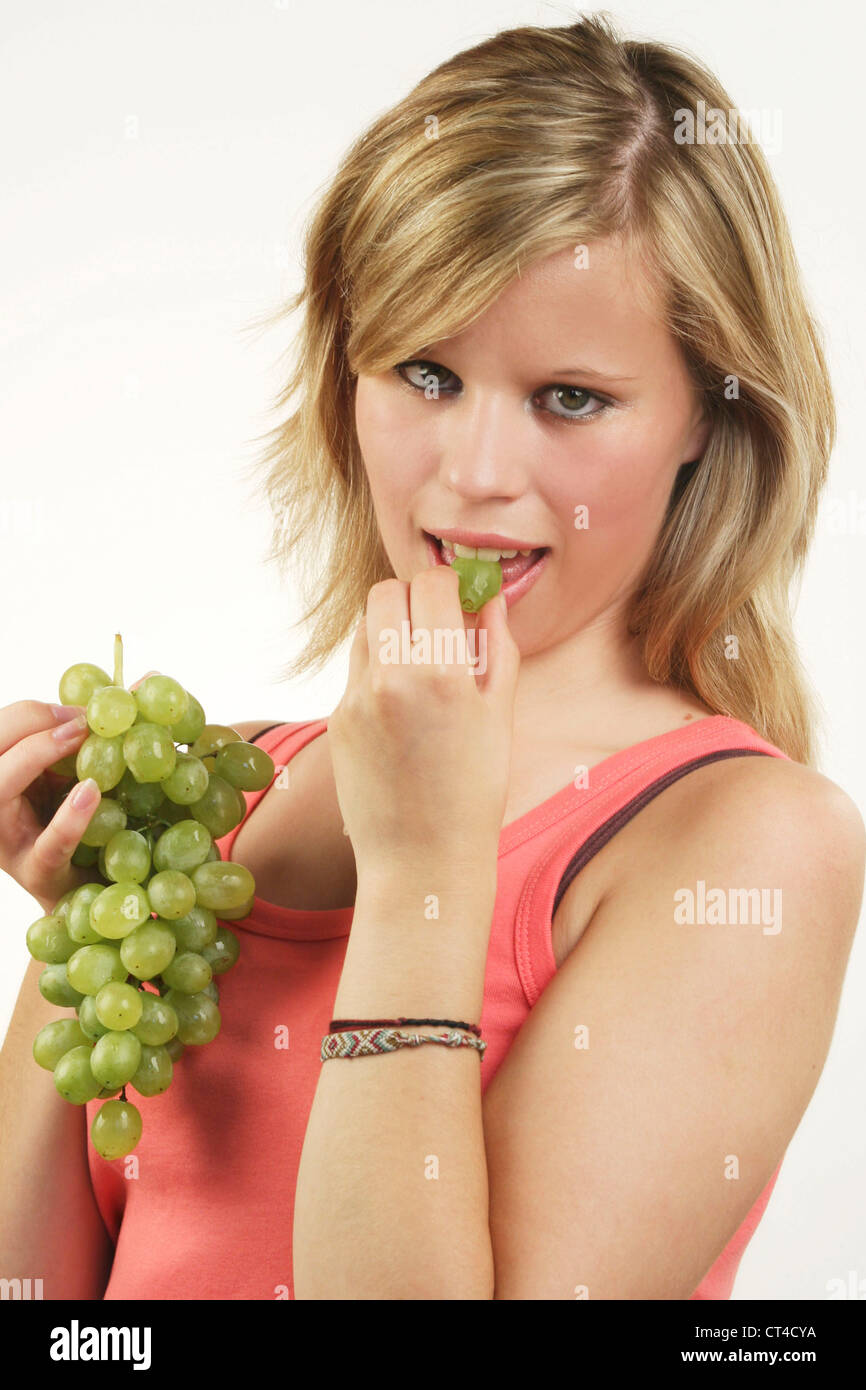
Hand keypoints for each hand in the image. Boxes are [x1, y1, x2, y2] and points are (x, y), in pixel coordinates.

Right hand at [0, 672, 157, 913]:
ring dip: (35, 755)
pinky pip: (48, 844)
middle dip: (27, 724)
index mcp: (8, 777)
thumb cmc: (94, 825)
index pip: (1, 730)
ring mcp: (11, 842)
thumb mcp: (90, 774)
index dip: (35, 712)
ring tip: (79, 739)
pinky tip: (91, 793)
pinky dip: (69, 817)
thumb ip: (106, 734)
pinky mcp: (39, 873)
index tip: (82, 710)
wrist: (102, 892)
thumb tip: (149, 680)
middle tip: (77, 721)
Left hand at [327, 566, 519, 892]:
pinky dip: (378, 672)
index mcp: (440, 673)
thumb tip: (489, 599)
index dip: (447, 585)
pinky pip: (356, 671)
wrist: (421, 860)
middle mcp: (390, 678)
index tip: (458, 601)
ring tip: (419, 670)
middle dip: (411, 599)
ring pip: (364, 629)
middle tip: (434, 625)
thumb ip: (496, 647)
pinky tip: (401, 711)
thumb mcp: (499, 715)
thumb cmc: (474, 792)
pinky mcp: (337, 719)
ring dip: (390, 632)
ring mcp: (356, 699)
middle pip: (385, 593)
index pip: (430, 583)